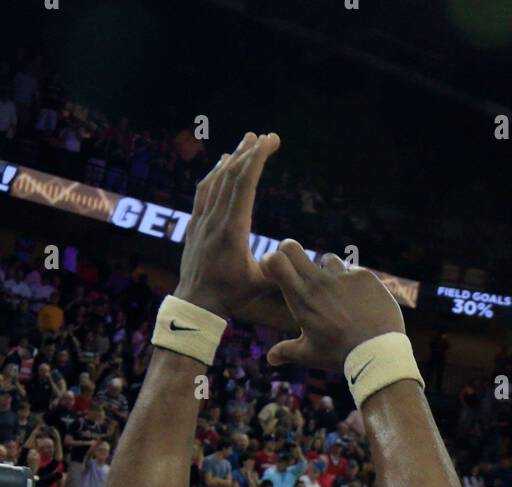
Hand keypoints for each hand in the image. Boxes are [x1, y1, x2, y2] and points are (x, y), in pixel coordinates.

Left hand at [175, 132, 284, 320]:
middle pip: (231, 176)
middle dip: (249, 152)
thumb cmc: (230, 296)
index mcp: (232, 230)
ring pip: (216, 180)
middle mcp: (215, 219)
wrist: (195, 303)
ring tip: (246, 141)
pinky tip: (222, 164)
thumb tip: (294, 254)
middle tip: (265, 135)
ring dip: (232, 159)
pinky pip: (204, 191)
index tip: (270, 141)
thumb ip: (278, 268)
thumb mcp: (259, 284)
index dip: (257, 159)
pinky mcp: (195, 224)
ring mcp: (202, 220)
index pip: (244, 185)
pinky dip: (214, 173)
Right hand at [260, 240, 404, 372]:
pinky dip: (354, 284)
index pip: (275, 261)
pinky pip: (354, 271)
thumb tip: (270, 359)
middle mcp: (318, 282)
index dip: (270, 259)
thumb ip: (287, 351)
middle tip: (298, 268)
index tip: (274, 270)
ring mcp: (342, 276)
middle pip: (291, 247)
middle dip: (289, 251)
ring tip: (340, 297)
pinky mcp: (364, 276)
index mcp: (301, 299)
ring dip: (329, 272)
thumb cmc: (340, 355)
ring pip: (328, 259)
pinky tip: (362, 304)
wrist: (377, 353)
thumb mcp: (310, 354)